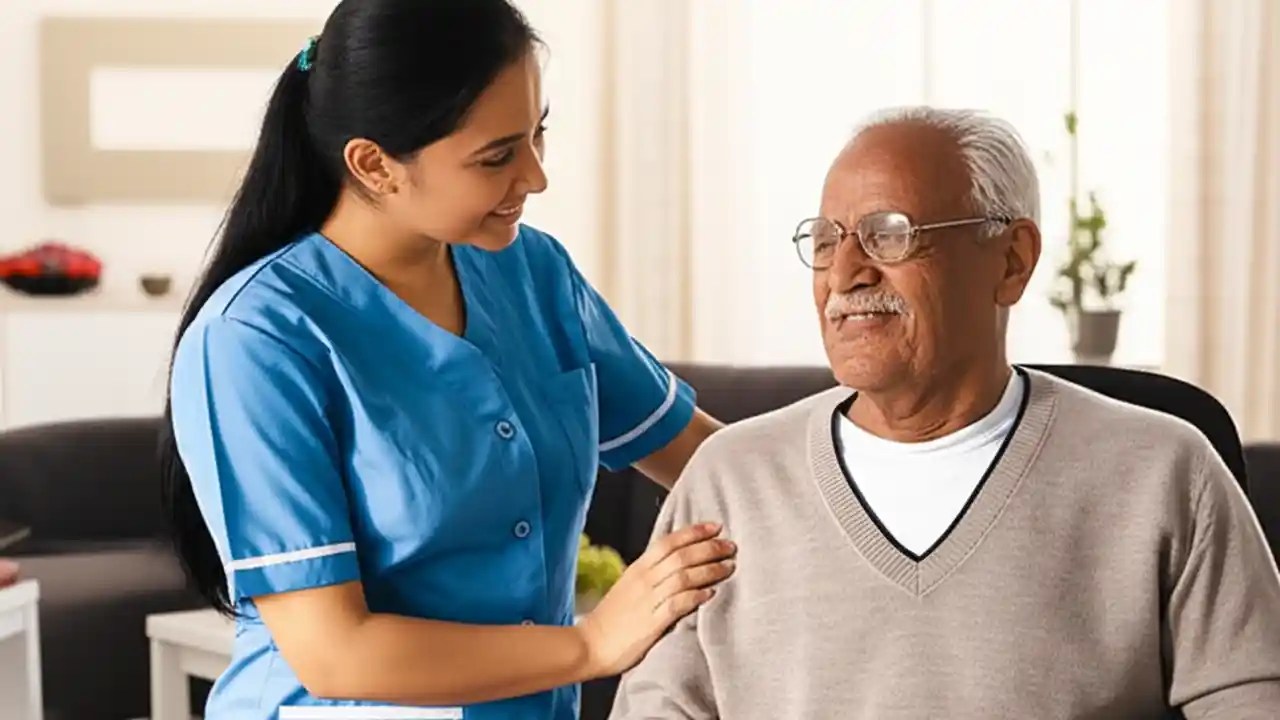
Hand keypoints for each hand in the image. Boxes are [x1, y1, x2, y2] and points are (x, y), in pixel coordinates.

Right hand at [576, 522, 735, 677]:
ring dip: (710, 570)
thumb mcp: (628, 586)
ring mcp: (648, 600)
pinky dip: (696, 596)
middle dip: (709, 548)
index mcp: (638, 568)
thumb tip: (678, 565)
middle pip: (681, 555)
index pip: (669, 542)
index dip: (694, 532)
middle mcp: (644, 580)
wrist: (589, 645)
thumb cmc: (610, 619)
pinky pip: (678, 603)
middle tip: (731, 546)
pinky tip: (711, 593)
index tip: (715, 526)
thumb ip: (651, 574)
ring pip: (684, 576)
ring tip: (729, 567)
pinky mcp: (652, 622)